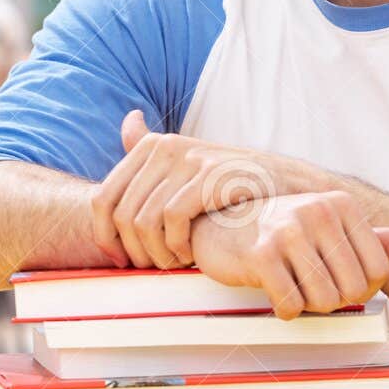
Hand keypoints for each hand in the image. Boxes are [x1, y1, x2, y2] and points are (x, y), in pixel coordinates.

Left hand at [91, 110, 312, 268]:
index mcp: (152, 145)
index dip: (105, 238)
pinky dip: (175, 246)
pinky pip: (171, 220)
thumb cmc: (231, 184)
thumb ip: (154, 148)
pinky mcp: (210, 176)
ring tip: (174, 263)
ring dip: (156, 253)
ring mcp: (189, 159)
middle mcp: (165, 146)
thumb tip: (129, 120)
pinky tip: (190, 255)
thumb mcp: (189, 163)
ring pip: (143, 221)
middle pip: (121, 215)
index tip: (121, 262)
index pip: (102, 200)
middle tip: (154, 268)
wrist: (285, 187)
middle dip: (133, 252)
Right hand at [190, 191, 388, 317]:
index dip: (362, 288)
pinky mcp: (261, 255)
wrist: (223, 226)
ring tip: (294, 286)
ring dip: (309, 305)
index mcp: (342, 204)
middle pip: (352, 289)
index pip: (379, 271)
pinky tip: (275, 291)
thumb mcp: (333, 230)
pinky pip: (291, 305)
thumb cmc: (285, 231)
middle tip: (311, 285)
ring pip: (323, 300)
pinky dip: (285, 309)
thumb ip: (379, 240)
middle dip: (333, 299)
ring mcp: (288, 231)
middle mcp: (318, 211)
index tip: (339, 279)